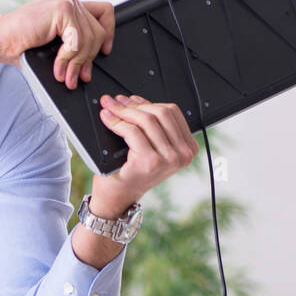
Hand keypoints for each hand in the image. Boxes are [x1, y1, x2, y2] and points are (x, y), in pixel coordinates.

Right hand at [0, 0, 113, 88]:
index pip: (104, 13)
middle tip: (76, 77)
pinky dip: (68, 58)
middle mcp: (71, 1)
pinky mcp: (62, 10)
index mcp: (70, 7)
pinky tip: (57, 66)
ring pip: (90, 39)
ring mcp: (67, 3)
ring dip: (76, 63)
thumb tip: (88, 67)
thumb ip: (73, 48)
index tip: (104, 52)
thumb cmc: (20, 44)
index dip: (109, 33)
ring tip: (64, 76)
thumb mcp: (54, 46)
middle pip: (99, 32)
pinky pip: (77, 41)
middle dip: (88, 59)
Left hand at [89, 93, 198, 213]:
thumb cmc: (132, 171)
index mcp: (188, 148)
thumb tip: (134, 99)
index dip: (147, 101)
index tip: (129, 99)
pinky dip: (117, 122)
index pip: (172, 112)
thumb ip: (153, 126)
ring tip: (109, 108)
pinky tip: (107, 119)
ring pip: (146, 120)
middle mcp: (182, 155)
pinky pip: (132, 131)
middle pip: (160, 113)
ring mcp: (168, 159)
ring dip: (123, 111)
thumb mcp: (151, 146)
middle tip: (115, 101)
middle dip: (134, 105)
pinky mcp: (150, 161)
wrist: (119, 196)